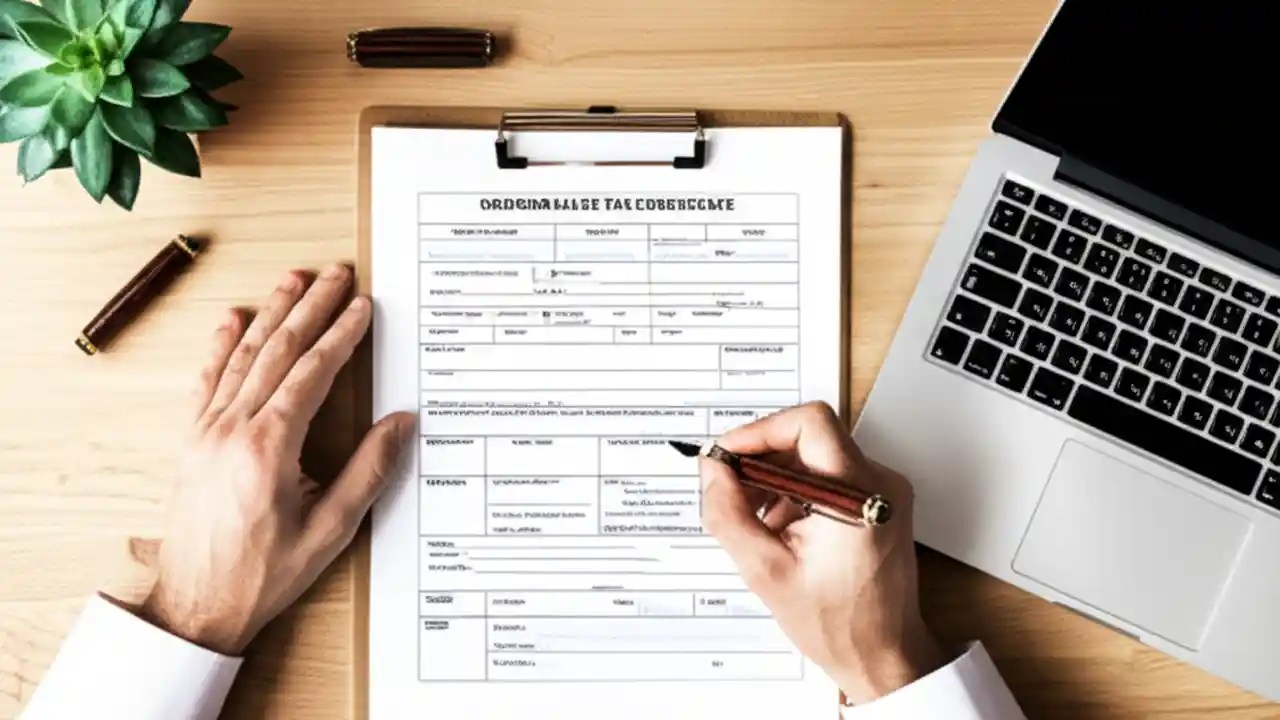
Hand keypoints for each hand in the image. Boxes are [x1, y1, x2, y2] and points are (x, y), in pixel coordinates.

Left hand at [140, 265, 414, 655]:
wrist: (195, 606)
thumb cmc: (262, 574)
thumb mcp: (331, 530)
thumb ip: (369, 471)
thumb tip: (401, 423)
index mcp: (269, 447)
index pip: (312, 372)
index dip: (341, 335)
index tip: (363, 306)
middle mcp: (232, 429)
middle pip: (277, 351)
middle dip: (310, 307)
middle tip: (336, 274)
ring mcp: (206, 432)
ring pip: (242, 356)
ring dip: (270, 313)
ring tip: (293, 280)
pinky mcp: (191, 441)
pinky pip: (207, 380)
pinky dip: (221, 346)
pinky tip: (230, 320)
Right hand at [699, 402, 948, 703]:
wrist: (884, 656)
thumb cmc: (837, 624)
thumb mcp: (766, 571)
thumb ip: (729, 514)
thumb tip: (712, 470)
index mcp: (857, 494)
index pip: (808, 423)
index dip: (760, 431)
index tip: (728, 456)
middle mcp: (879, 483)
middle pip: (808, 437)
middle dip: (761, 460)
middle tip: (729, 490)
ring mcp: (883, 492)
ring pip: (815, 456)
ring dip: (776, 479)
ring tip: (756, 522)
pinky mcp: (879, 502)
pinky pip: (828, 477)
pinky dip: (796, 493)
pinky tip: (779, 530)